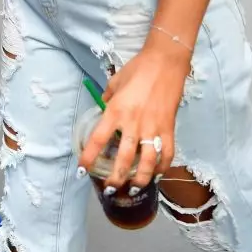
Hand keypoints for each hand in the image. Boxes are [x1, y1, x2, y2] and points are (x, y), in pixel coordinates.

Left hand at [79, 40, 189, 189]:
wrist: (165, 62)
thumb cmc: (138, 69)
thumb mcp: (115, 82)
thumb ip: (109, 97)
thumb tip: (103, 107)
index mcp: (116, 111)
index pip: (98, 139)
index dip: (89, 158)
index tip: (82, 170)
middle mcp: (133, 123)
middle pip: (123, 158)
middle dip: (116, 178)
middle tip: (110, 189)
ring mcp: (153, 128)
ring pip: (147, 162)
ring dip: (140, 179)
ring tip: (133, 188)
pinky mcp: (169, 128)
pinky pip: (167, 153)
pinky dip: (162, 166)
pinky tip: (157, 173)